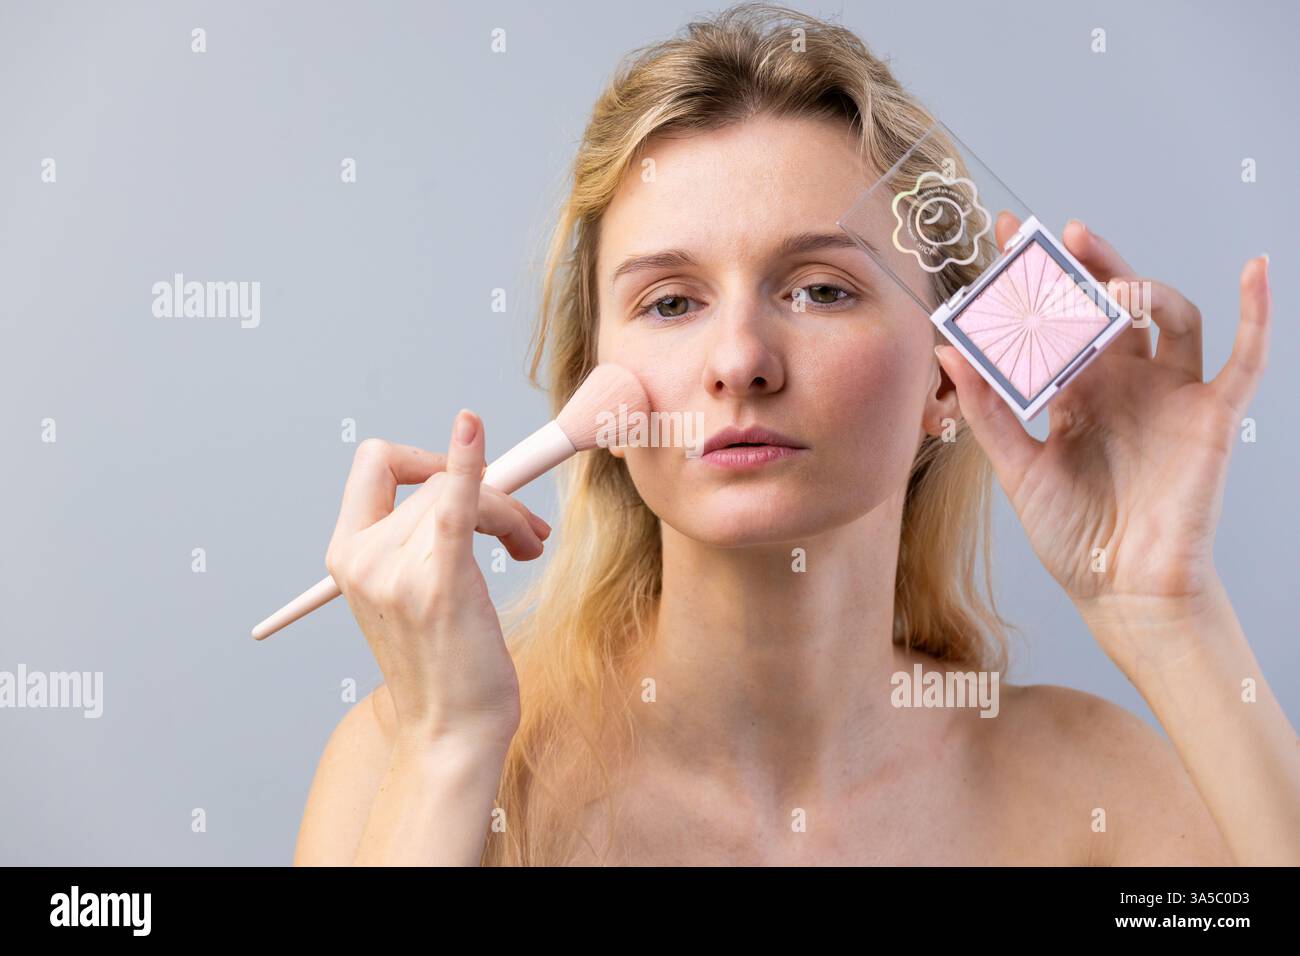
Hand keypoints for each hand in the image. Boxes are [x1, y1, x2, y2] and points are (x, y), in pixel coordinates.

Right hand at [324, 411, 549, 746]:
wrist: (453, 733)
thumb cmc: (447, 666)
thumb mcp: (417, 593)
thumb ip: (424, 538)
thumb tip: (474, 480)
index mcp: (348, 557)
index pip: (377, 467)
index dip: (424, 459)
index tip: (464, 483)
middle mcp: (363, 559)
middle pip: (434, 479)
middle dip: (491, 493)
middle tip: (525, 533)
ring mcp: (398, 570)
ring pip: (464, 493)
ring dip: (509, 512)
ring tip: (526, 550)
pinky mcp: (442, 581)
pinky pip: (456, 503)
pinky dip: (468, 463)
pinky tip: (472, 428)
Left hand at [935, 215, 1270, 628]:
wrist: (1120, 589)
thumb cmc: (1072, 536)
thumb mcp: (1017, 467)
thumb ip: (987, 408)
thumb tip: (946, 349)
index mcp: (1076, 391)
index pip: (1056, 320)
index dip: (1032, 279)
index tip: (1001, 236)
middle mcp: (1123, 382)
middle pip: (1109, 303)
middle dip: (1081, 264)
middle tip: (1049, 233)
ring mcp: (1169, 393)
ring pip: (1168, 315)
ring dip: (1141, 287)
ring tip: (1105, 282)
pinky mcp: (1211, 414)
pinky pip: (1246, 357)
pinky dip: (1258, 312)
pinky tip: (1256, 268)